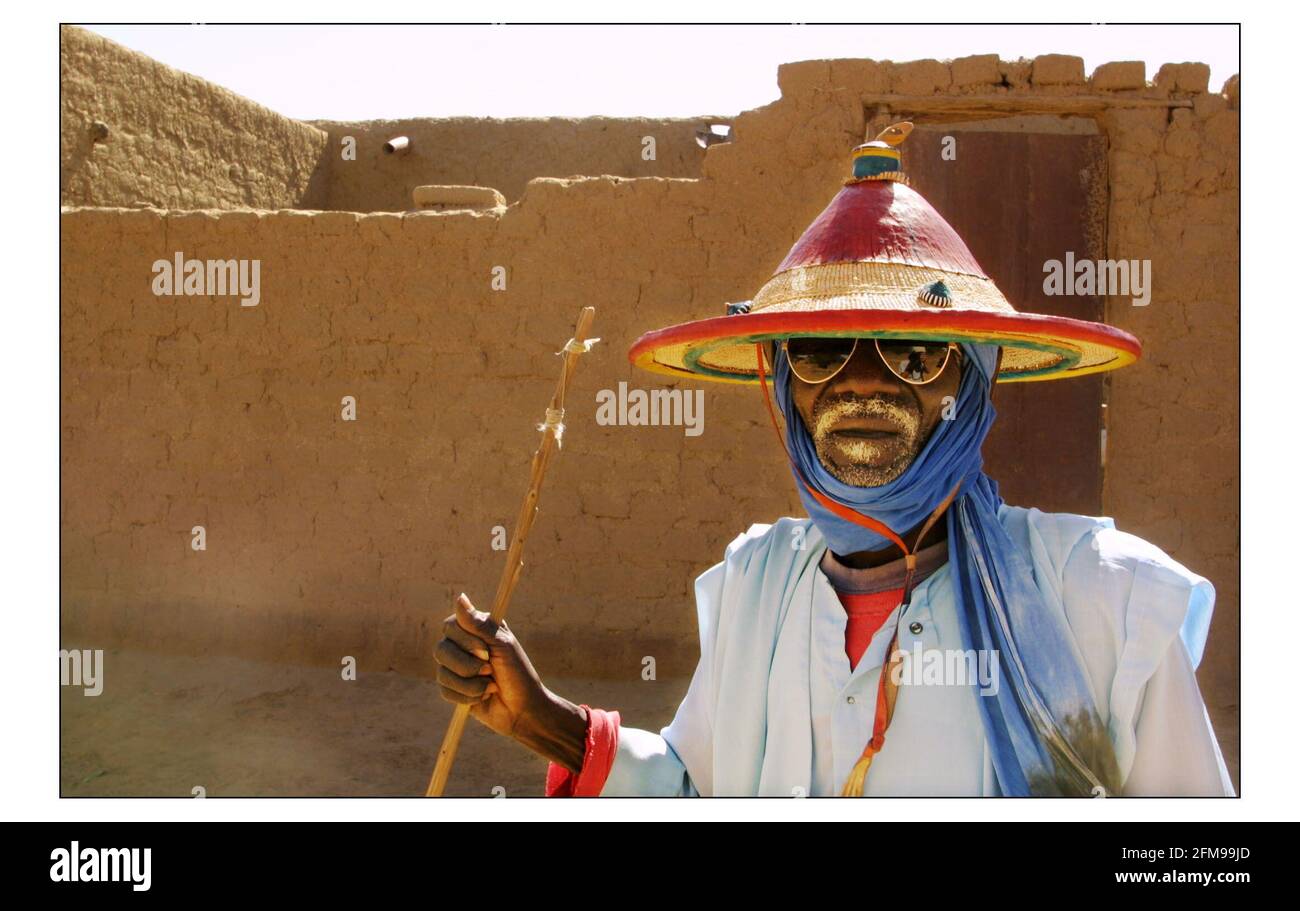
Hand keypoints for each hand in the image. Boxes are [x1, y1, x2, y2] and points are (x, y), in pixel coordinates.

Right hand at [434, 592, 553, 738]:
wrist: (523, 709)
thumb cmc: (518, 672)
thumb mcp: (502, 645)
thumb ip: (479, 624)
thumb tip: (460, 597)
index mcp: (475, 630)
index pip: (450, 626)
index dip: (465, 641)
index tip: (486, 651)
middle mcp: (461, 646)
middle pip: (440, 650)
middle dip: (467, 666)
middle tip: (490, 670)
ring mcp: (455, 668)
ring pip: (442, 673)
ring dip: (471, 684)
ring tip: (490, 686)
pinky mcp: (453, 689)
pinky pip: (445, 691)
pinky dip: (467, 696)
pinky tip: (484, 697)